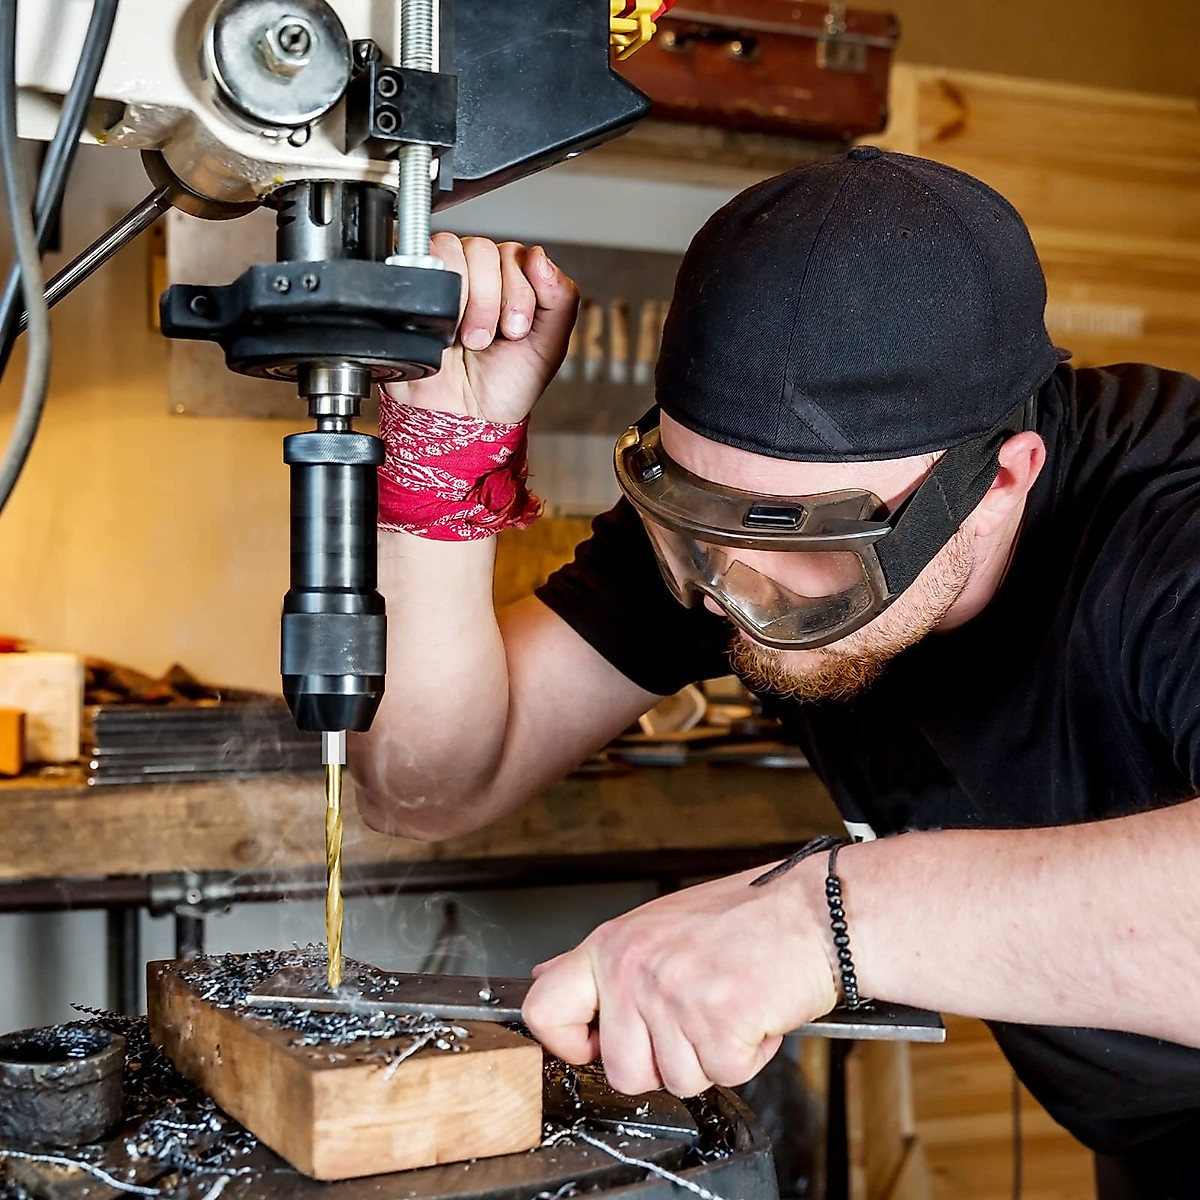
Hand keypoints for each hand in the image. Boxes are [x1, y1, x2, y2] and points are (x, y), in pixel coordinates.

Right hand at [383, 235, 578, 423]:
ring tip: (470, 339)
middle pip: (483, 250)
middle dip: (492, 300)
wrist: (464, 416)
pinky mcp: (415, 290)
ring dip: (469, 300)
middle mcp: (475, 275)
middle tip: (492, 339)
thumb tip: (540, 256)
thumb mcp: (550, 344)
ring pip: (453, 251)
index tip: (517, 330)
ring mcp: (443, 280)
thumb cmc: (504, 385)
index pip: (515, 254)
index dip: (518, 291)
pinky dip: (443, 298)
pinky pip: (424, 265)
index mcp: (509, 281)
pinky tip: (449, 330)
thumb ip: (561, 298)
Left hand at [521, 862, 838, 1097]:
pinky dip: (746, 1056)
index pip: (544, 1009)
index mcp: (612, 945)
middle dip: (663, 1059)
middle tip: (694, 1015)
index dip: (567, 1043)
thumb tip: (548, 981)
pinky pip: (723, 1076)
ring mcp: (673, 997)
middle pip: (621, 1070)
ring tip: (727, 1003)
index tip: (593, 1044)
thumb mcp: (654, 925)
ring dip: (710, 1056)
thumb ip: (603, 962)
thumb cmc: (743, 916)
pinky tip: (752, 1013)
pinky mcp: (717, 1023)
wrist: (814, 911)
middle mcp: (634, 970)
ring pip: (676, 1079)